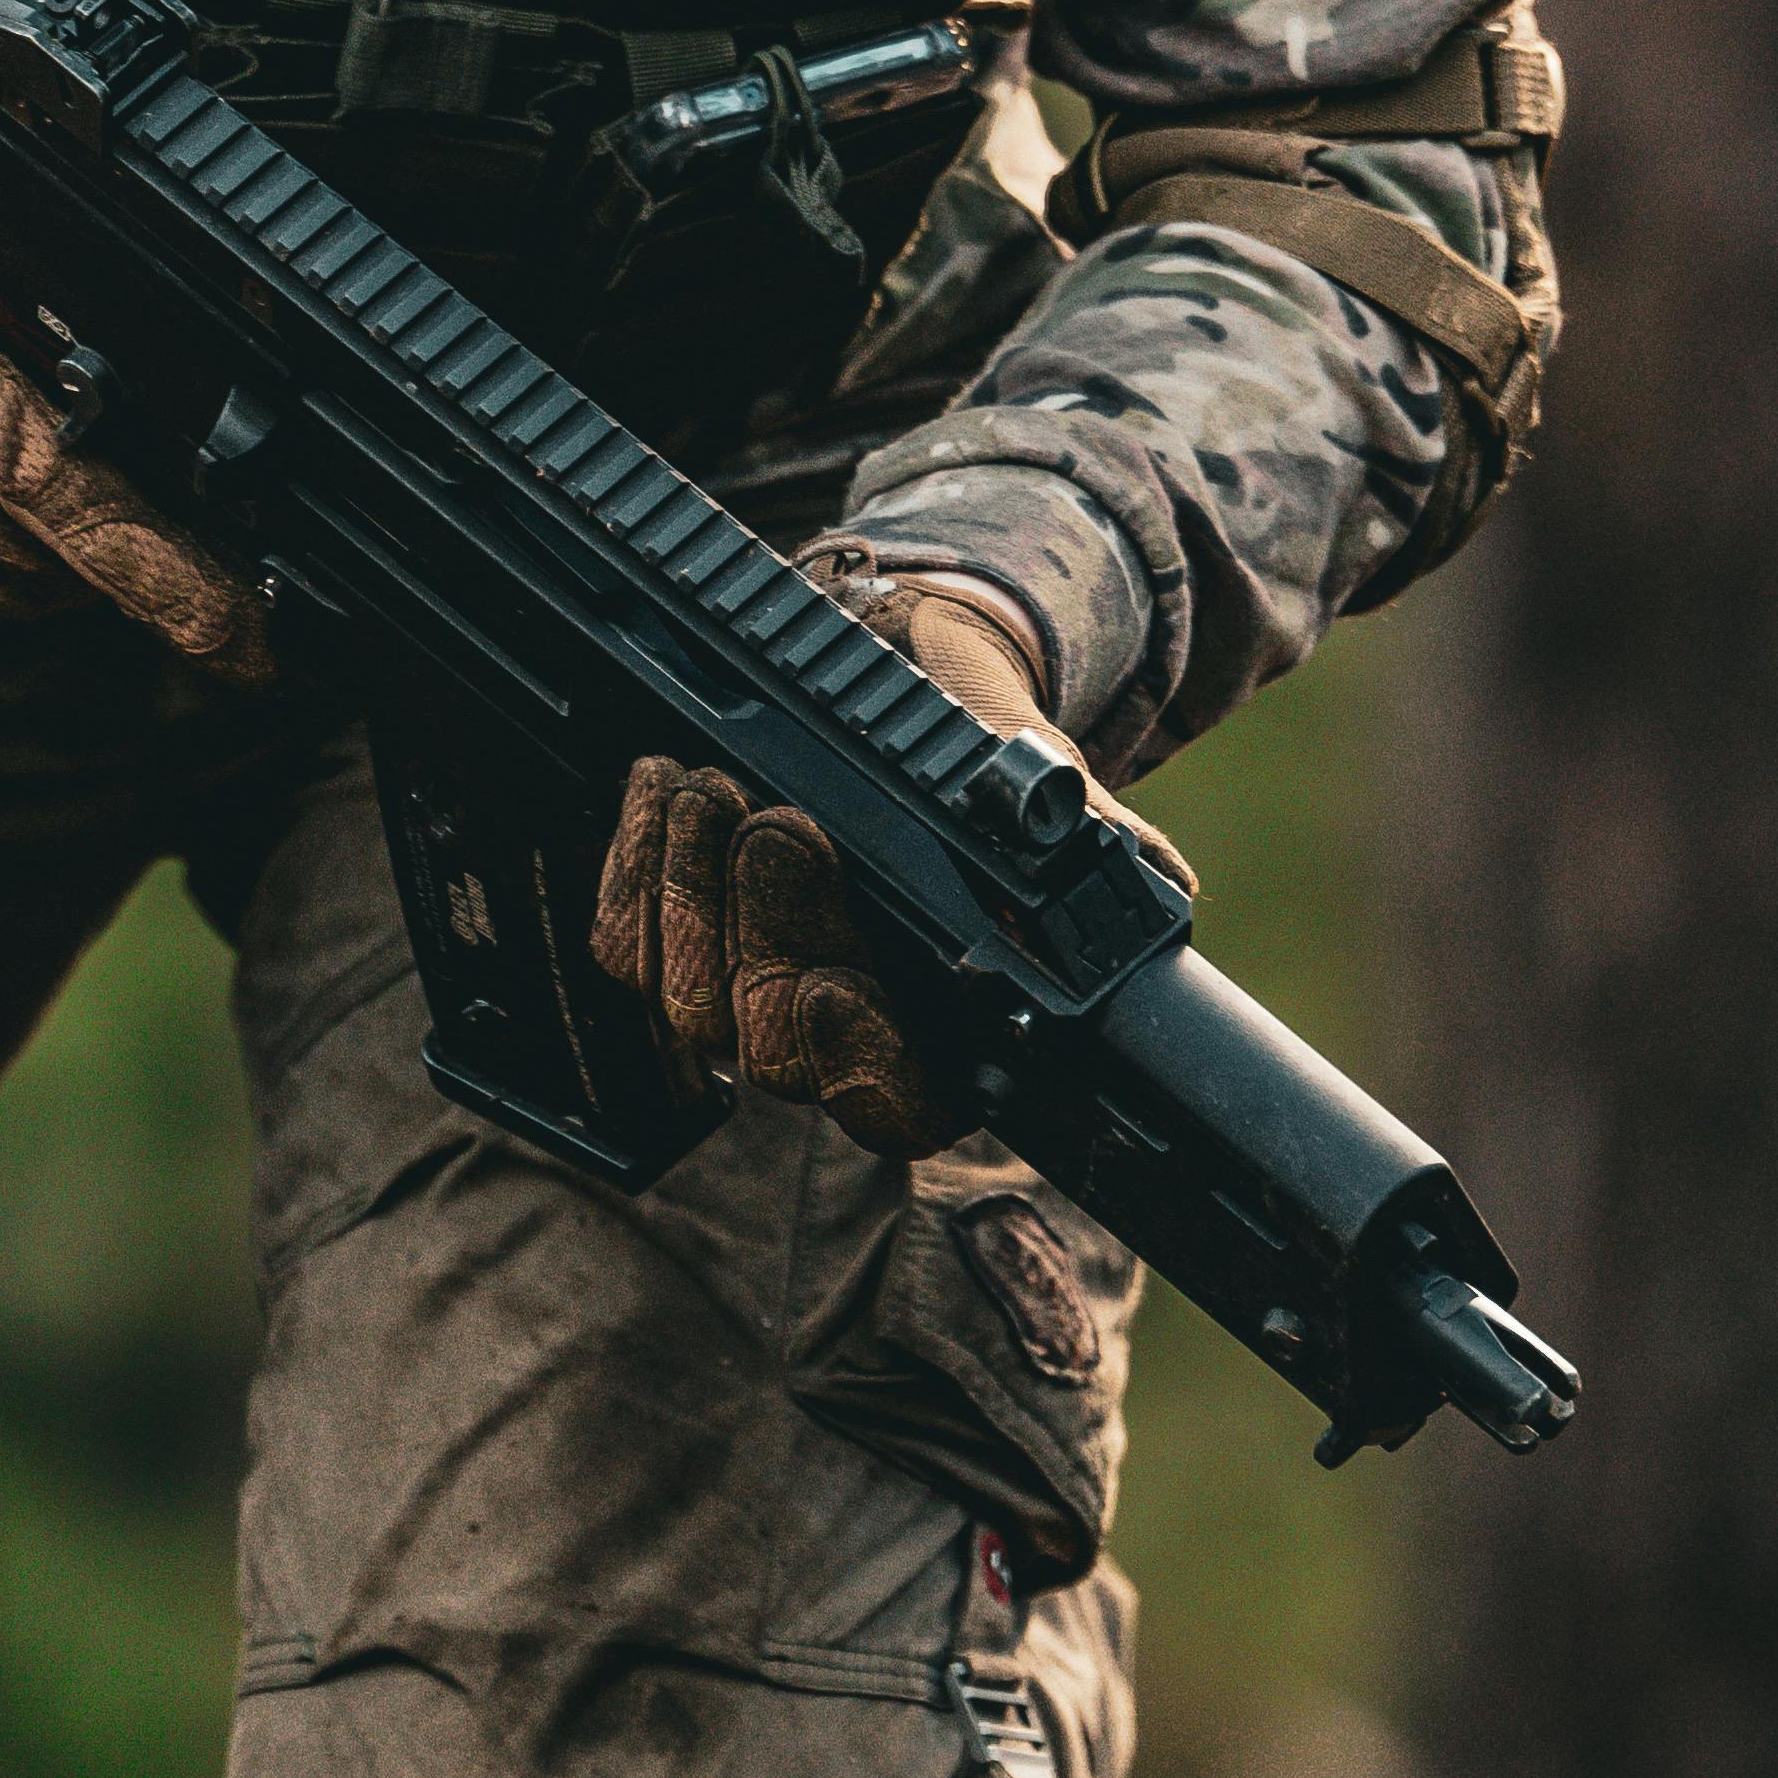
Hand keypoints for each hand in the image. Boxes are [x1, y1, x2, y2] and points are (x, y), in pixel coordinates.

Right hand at [0, 134, 272, 679]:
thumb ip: (73, 383)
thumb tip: (165, 446)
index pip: (122, 544)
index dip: (197, 608)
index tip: (255, 653)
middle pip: (82, 579)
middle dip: (124, 554)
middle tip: (128, 491)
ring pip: (27, 592)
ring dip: (55, 554)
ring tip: (22, 463)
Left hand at [592, 575, 1171, 1159]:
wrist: (898, 674)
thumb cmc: (979, 749)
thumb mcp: (1047, 790)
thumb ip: (1092, 848)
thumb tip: (1151, 886)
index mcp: (945, 1035)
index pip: (894, 1103)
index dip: (856, 1064)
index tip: (831, 985)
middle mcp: (836, 1034)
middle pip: (767, 1047)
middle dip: (765, 931)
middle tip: (776, 824)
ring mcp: (743, 987)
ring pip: (687, 998)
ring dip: (689, 887)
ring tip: (710, 785)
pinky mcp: (669, 935)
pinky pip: (627, 940)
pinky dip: (637, 862)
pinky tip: (660, 789)